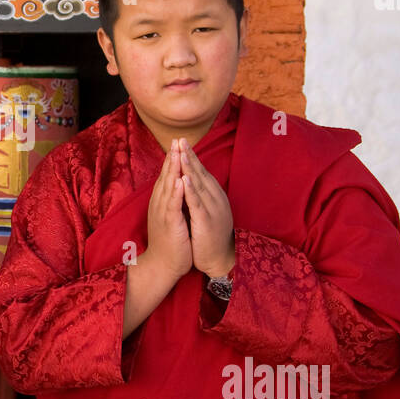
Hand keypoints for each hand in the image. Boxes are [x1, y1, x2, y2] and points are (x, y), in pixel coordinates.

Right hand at [143, 141, 194, 284]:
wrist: (163, 265)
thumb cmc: (170, 242)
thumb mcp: (171, 216)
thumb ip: (173, 201)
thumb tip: (179, 186)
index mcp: (162, 202)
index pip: (167, 176)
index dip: (172, 160)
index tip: (178, 143)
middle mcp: (159, 204)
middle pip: (166, 176)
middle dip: (172, 158)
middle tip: (176, 139)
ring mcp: (163, 213)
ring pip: (167, 187)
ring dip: (172, 170)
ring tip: (176, 152)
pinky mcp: (168, 224)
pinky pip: (172, 205)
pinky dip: (175, 192)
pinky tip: (179, 180)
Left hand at [177, 140, 235, 277]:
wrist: (218, 259)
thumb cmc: (209, 235)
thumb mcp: (204, 210)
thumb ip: (199, 195)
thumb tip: (191, 180)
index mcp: (212, 196)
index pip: (200, 172)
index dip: (191, 157)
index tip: (181, 142)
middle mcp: (214, 199)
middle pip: (200, 174)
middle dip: (189, 156)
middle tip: (180, 139)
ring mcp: (211, 209)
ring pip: (199, 185)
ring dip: (190, 168)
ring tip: (181, 152)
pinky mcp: (206, 222)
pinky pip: (197, 204)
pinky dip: (191, 191)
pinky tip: (185, 179)